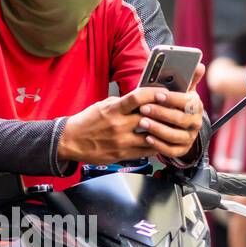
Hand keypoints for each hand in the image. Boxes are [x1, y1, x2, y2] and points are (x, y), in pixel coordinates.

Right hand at [58, 65, 204, 165]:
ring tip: (171, 126)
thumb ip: (123, 102)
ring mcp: (121, 142)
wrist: (71, 141)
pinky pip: (145, 151)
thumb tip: (142, 98)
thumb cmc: (87, 121)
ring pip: (151, 136)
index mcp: (113, 109)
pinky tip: (160, 140)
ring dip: (162, 131)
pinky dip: (155, 145)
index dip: (153, 93)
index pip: (137, 98)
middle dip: (163, 112)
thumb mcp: (103, 105)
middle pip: (148, 117)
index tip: (164, 92)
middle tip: (175, 109)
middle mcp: (118, 125)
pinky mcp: (122, 154)